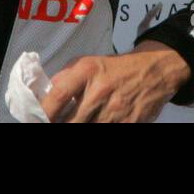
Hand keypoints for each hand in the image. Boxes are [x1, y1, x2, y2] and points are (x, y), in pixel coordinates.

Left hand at [40, 41, 190, 122]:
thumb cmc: (117, 68)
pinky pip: (108, 131)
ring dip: (82, 127)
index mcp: (88, 71)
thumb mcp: (91, 62)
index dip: (43, 112)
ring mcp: (116, 110)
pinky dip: (100, 128)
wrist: (156, 70)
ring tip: (83, 121)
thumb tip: (44, 97)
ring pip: (89, 129)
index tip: (37, 119)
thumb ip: (66, 77)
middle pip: (70, 122)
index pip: (58, 96)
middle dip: (61, 125)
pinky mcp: (129, 124)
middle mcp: (101, 90)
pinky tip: (99, 123)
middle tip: (60, 123)